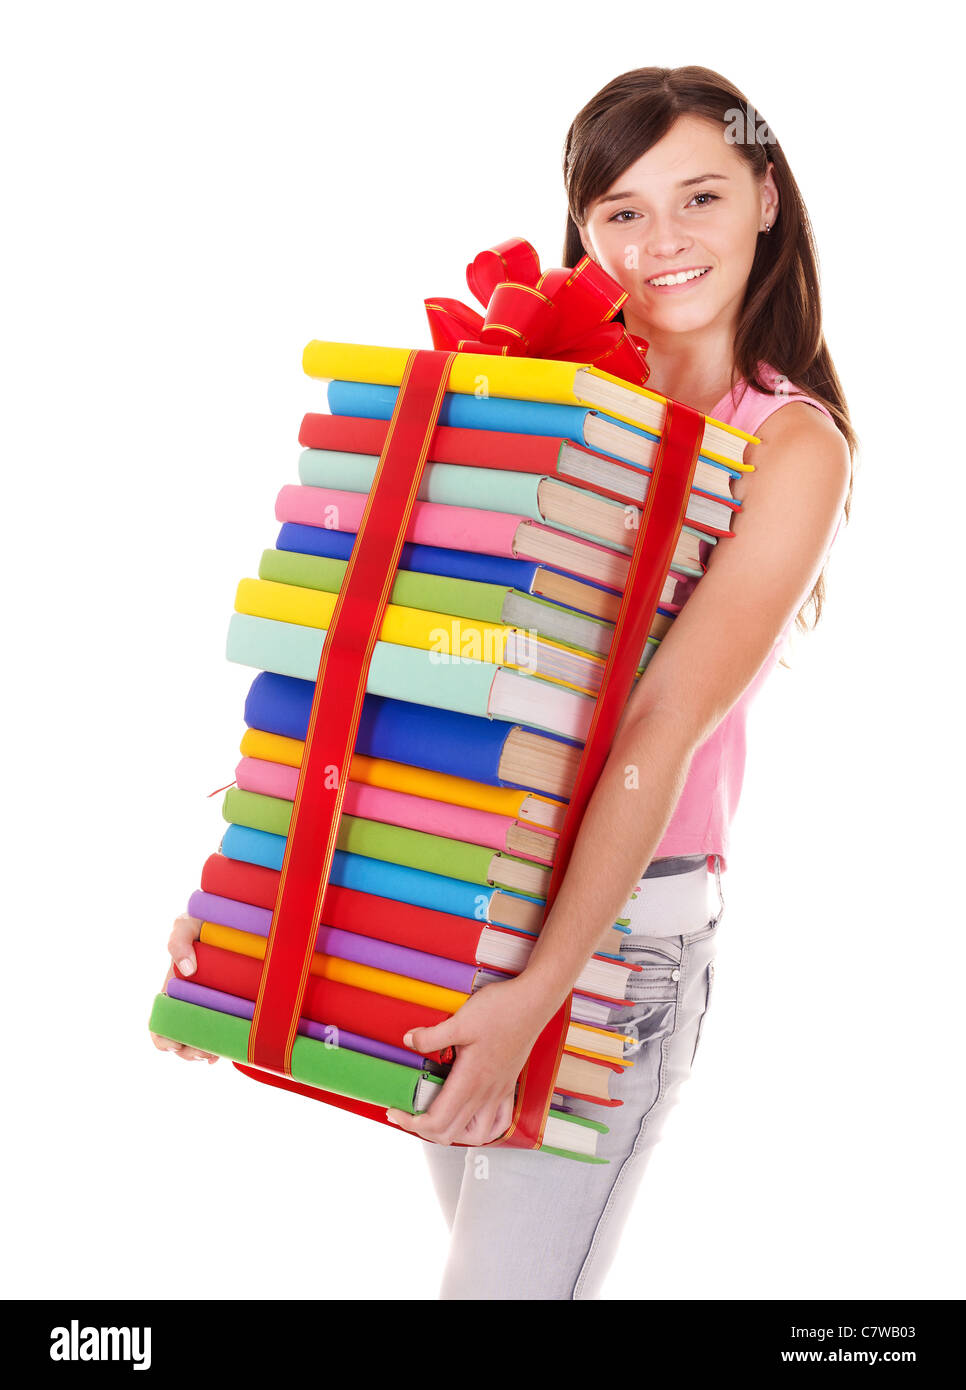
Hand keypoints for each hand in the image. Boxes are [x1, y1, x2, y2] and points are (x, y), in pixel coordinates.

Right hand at [148, 913, 218, 1063]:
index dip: (163, 1039)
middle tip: (204, 1052)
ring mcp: (208, 1007)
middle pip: (180, 1040)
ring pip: (200, 1042)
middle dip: (188, 1052)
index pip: (159, 1024)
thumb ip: (178, 940)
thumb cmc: (204, 921)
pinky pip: (222, 1034)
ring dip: (204, 1052)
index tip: (174, 1043)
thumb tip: (188, 969)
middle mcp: (187, 1002)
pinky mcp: (231, 1008)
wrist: (234, 919)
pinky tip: (227, 1049)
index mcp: (172, 991)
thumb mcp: (187, 925)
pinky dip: (221, 1046)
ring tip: (215, 1052)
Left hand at [385, 974, 554, 1146]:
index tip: (396, 1111)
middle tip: (409, 1113)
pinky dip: (484, 1129)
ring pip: (476, 1134)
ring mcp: (499, 1092)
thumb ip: (431, 1036)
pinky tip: (473, 1119)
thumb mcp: (459, 1020)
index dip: (411, 1123)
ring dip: (454, 1134)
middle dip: (425, 1130)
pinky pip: (499, 1122)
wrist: (533, 1002)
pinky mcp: (508, 1086)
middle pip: (451, 1133)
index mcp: (470, 1081)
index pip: (437, 1121)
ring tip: (438, 1120)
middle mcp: (486, 1093)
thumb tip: (409, 1041)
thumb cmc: (501, 1010)